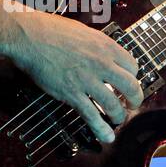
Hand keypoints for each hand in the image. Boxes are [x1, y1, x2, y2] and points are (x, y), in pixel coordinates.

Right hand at [9, 8, 144, 143]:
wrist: (29, 37)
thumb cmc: (51, 30)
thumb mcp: (83, 31)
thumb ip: (96, 44)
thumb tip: (102, 51)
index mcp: (105, 46)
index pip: (132, 66)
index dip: (132, 77)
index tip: (128, 82)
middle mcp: (101, 64)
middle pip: (130, 86)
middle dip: (135, 99)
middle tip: (132, 104)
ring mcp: (87, 80)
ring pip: (113, 104)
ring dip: (119, 115)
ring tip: (118, 119)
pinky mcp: (72, 93)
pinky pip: (91, 115)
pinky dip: (101, 128)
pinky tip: (107, 136)